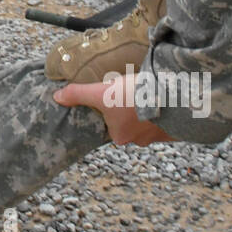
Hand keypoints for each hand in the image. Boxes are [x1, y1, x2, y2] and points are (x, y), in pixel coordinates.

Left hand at [53, 74, 173, 146]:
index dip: (112, 107)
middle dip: (130, 108)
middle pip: (129, 122)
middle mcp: (138, 140)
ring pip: (148, 121)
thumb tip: (57, 97)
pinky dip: (164, 110)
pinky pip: (166, 119)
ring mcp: (158, 135)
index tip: (116, 95)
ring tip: (148, 92)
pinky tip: (163, 98)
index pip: (110, 122)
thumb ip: (78, 94)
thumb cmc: (133, 97)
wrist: (172, 98)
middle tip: (132, 91)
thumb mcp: (101, 92)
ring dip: (148, 109)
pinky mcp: (175, 128)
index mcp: (119, 136)